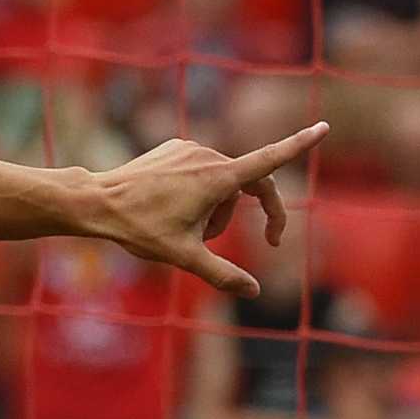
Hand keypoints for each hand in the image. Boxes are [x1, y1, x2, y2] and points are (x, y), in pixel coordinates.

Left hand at [88, 123, 328, 296]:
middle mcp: (209, 155)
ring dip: (215, 208)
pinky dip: (198, 193)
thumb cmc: (139, 228)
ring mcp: (190, 149)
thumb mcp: (184, 256)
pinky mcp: (175, 148)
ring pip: (222, 183)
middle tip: (215, 243)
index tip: (324, 126)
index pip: (270, 160)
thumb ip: (222, 274)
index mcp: (218, 177)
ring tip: (182, 227)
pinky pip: (201, 172)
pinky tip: (167, 207)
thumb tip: (255, 292)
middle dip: (238, 217)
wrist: (95, 202)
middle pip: (247, 186)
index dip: (300, 145)